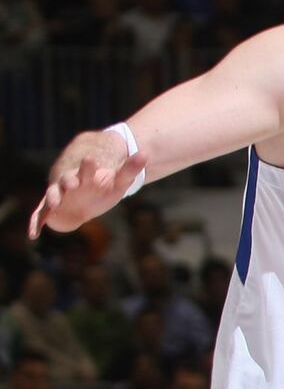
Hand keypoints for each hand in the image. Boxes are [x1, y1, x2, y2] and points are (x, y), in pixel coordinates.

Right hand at [29, 131, 147, 238]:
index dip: (88, 167)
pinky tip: (33, 235)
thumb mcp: (119, 181)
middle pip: (66, 180)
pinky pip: (40, 214)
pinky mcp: (51, 208)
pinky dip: (35, 223)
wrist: (85, 194)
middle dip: (68, 181)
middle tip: (71, 183)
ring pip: (52, 196)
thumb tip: (146, 153)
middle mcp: (68, 182)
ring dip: (53, 198)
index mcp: (84, 175)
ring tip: (55, 203)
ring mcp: (58, 195)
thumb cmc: (104, 187)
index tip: (90, 160)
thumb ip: (130, 168)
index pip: (86, 169)